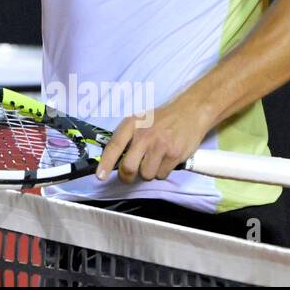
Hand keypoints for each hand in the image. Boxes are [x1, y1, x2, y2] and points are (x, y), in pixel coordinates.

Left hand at [94, 99, 212, 184]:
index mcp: (132, 124)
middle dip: (127, 177)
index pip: (114, 146)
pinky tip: (166, 159)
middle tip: (129, 176)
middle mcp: (144, 135)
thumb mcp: (139, 120)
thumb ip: (127, 137)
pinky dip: (162, 171)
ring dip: (148, 172)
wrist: (190, 112)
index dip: (105, 163)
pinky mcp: (175, 155)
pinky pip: (162, 175)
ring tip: (154, 160)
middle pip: (129, 168)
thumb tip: (113, 160)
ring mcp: (160, 146)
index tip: (100, 176)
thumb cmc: (160, 119)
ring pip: (146, 175)